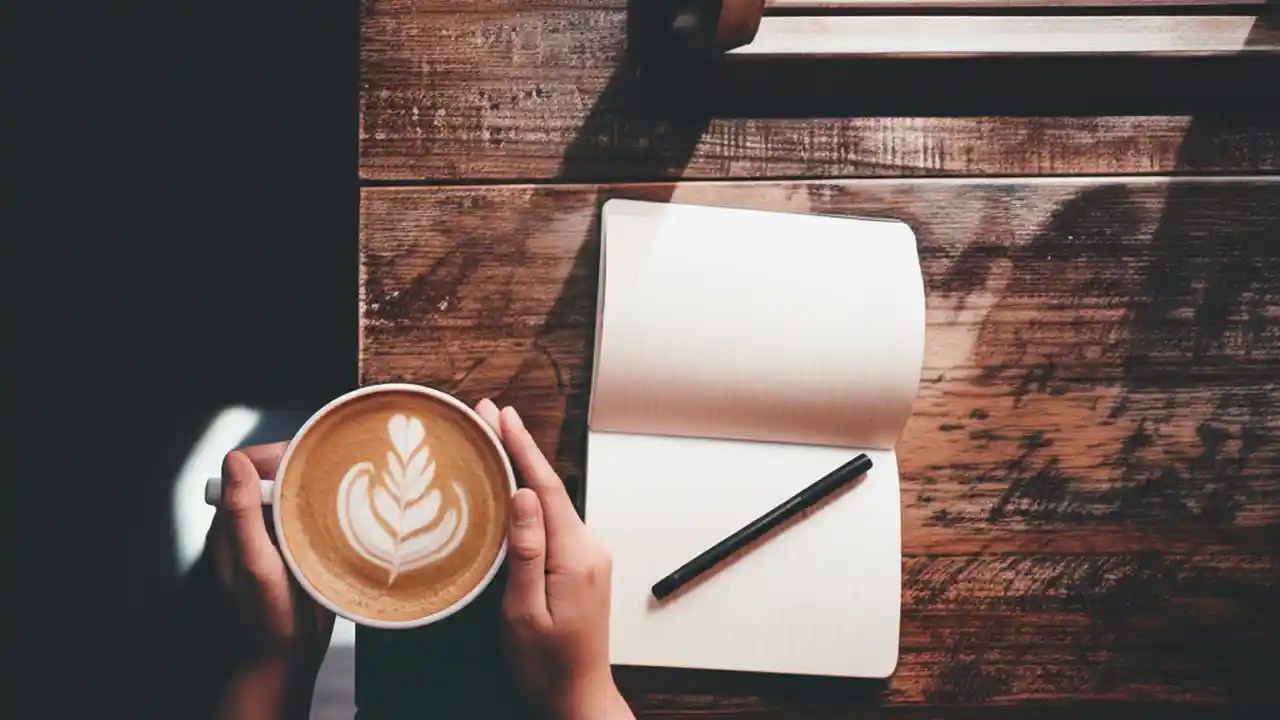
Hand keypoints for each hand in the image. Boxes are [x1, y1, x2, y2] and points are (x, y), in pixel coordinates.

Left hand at [207, 443, 334, 719]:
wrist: (290, 658)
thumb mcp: (253, 564)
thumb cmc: (267, 618)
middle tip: (333, 472)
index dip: (276, 458)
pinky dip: (329, 509)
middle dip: (302, 469)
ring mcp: (279, 536)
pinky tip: (347, 511)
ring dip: (318, 489)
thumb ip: (242, 514)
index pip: (248, 468)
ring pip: (297, 494)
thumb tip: (235, 460)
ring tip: (345, 486)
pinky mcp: (302, 547)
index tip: (306, 461)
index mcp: (232, 524)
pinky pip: (314, 515)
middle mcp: (254, 524)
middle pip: (276, 476)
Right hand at [475, 400, 634, 719]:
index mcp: (575, 556)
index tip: (500, 415)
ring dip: (524, 472)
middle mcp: (589, 548)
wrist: (577, 700)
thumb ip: (525, 552)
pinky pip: (553, 523)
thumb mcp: (523, 613)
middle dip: (519, 449)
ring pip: (551, 504)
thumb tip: (524, 495)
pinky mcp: (582, 567)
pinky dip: (531, 500)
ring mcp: (589, 557)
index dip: (521, 447)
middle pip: (550, 488)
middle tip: (488, 414)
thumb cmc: (545, 668)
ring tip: (493, 441)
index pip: (545, 488)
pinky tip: (510, 490)